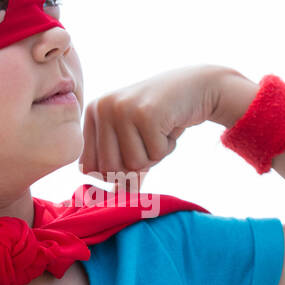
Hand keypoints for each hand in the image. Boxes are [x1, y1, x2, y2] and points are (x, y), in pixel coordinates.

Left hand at [79, 64, 242, 181]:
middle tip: (150, 140)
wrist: (196, 86)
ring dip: (154, 154)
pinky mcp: (145, 113)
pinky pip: (155, 153)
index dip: (114, 171)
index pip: (89, 167)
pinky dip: (168, 146)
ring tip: (160, 130)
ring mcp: (122, 108)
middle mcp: (102, 108)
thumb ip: (118, 166)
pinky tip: (170, 124)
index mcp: (92, 113)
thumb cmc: (160, 118)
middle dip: (136, 165)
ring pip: (134, 163)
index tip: (133, 152)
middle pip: (110, 168)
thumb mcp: (132, 139)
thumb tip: (115, 198)